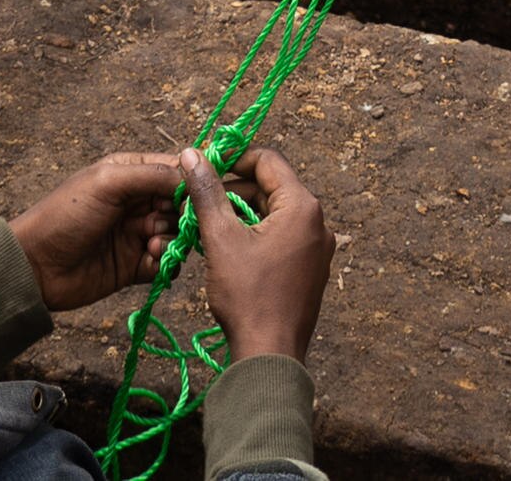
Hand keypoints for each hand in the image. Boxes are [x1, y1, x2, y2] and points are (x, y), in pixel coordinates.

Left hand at [8, 152, 190, 312]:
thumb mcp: (108, 183)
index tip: (208, 192)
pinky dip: (165, 262)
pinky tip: (148, 259)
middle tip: (173, 222)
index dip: (194, 180)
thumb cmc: (66, 215)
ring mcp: (137, 234)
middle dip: (185, 214)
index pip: (176, 170)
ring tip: (150, 242)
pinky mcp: (136, 265)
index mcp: (131, 173)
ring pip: (177, 234)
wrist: (37, 266)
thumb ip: (152, 174)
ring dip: (171, 238)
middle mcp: (138, 202)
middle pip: (182, 205)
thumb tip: (194, 170)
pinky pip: (166, 263)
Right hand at [178, 149, 331, 367]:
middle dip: (233, 191)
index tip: (203, 167)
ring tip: (207, 227)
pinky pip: (281, 238)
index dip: (232, 158)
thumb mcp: (221, 238)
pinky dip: (255, 235)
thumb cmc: (248, 296)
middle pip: (271, 187)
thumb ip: (207, 192)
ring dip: (241, 214)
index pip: (267, 161)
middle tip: (198, 201)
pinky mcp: (310, 270)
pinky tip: (227, 249)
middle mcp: (318, 223)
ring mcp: (317, 249)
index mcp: (303, 208)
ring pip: (274, 214)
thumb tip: (192, 154)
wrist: (270, 355)